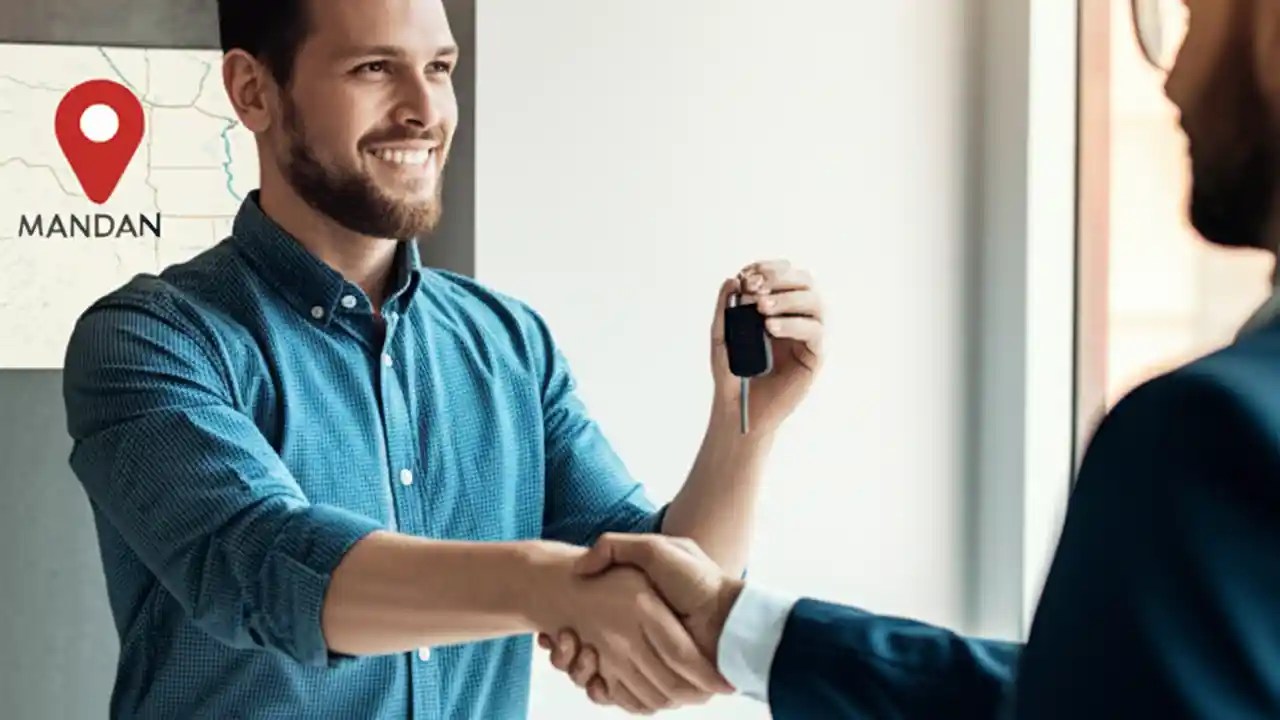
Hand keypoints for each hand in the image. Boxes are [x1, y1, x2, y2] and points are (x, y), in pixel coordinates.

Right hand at [526, 542, 731, 713]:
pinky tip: (593, 681)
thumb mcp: (653, 550)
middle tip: (555, 644)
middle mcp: (637, 638)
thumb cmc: (694, 580)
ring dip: (578, 672)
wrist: (728, 616)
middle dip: (566, 655)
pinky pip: (622, 697)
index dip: (566, 633)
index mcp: (634, 609)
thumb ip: (615, 548)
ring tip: (570, 658)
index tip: (552, 631)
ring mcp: (646, 663)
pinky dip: (603, 693)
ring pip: (598, 677)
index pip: (588, 625)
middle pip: (587, 655)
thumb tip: (579, 568)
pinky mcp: (656, 685)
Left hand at [711, 259, 823, 434]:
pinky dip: (794, 325)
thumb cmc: (732, 371)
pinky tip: (771, 328)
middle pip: (804, 282)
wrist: (738, 408)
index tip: (746, 274)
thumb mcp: (722, 335)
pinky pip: (815, 332)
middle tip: (755, 288)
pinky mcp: (814, 356)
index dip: (768, 268)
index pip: (784, 274)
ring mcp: (807, 335)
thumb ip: (725, 307)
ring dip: (788, 299)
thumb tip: (732, 279)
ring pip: (814, 303)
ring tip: (762, 308)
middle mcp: (797, 316)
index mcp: (778, 306)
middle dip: (780, 279)